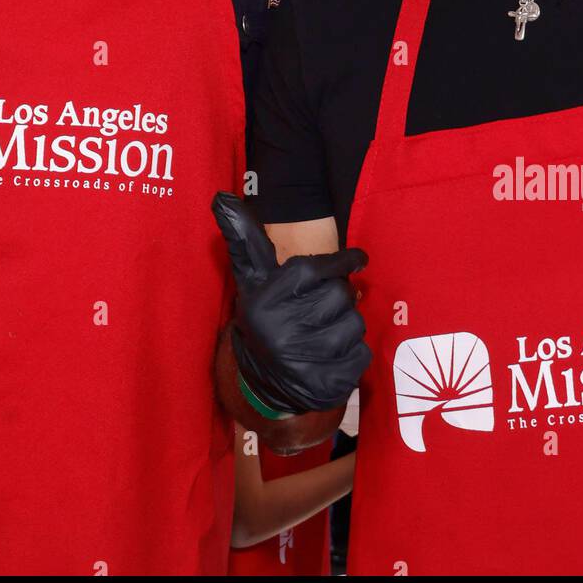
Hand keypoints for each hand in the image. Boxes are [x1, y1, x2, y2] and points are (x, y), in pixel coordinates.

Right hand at [212, 192, 370, 414]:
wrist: (261, 380)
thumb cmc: (265, 314)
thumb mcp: (252, 278)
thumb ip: (244, 238)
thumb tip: (222, 198)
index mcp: (266, 299)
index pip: (314, 269)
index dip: (341, 261)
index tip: (358, 258)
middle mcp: (282, 329)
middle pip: (340, 295)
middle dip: (341, 297)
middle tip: (328, 305)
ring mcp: (305, 359)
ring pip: (355, 324)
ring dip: (348, 325)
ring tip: (327, 330)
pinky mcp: (327, 384)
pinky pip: (361, 354)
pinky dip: (354, 352)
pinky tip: (332, 354)